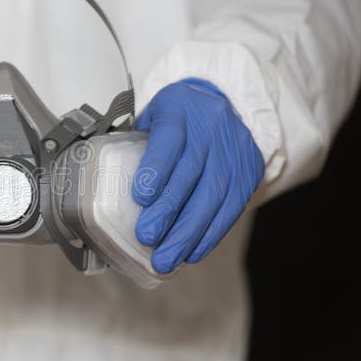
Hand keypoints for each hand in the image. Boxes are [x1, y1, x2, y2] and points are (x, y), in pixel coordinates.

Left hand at [132, 78, 263, 273]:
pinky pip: (233, 207)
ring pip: (214, 195)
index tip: (140, 198)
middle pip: (192, 171)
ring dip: (189, 232)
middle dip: (169, 210)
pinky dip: (211, 234)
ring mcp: (235, 147)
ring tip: (167, 258)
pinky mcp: (250, 169)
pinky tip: (192, 252)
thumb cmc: (175, 120)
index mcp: (179, 108)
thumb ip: (136, 150)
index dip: (156, 168)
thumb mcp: (151, 121)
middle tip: (147, 237)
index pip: (169, 137)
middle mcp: (212, 125)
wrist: (220, 103)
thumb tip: (109, 198)